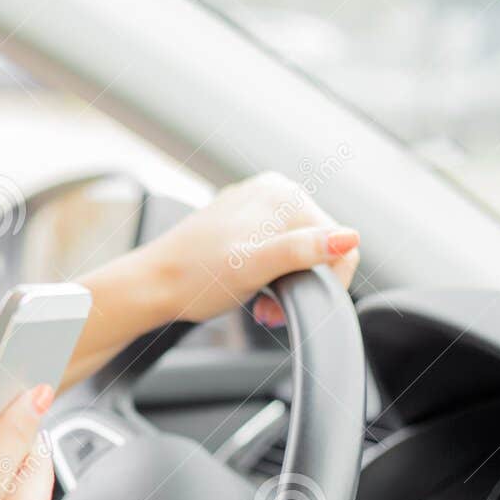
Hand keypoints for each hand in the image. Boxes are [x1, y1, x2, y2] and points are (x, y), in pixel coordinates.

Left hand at [134, 171, 360, 326]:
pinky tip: (248, 284)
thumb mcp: (254, 269)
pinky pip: (274, 246)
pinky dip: (269, 271)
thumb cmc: (195, 279)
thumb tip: (348, 239)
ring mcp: (254, 203)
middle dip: (301, 282)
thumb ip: (300, 252)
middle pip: (318, 245)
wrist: (151, 285)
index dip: (323, 282)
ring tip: (258, 300)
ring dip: (285, 281)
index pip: (339, 241)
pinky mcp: (241, 219)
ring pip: (297, 248)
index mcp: (283, 195)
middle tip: (267, 309)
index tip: (287, 307)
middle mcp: (272, 190)